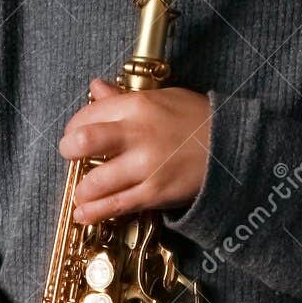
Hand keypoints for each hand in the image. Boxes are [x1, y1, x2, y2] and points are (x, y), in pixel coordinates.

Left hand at [58, 77, 211, 224]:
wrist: (232, 148)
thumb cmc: (197, 119)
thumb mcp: (161, 98)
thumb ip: (123, 97)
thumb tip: (95, 88)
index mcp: (138, 105)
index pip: (89, 115)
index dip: (73, 127)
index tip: (73, 134)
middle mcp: (138, 134)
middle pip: (84, 142)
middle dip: (69, 150)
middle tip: (71, 155)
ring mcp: (146, 166)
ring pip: (96, 181)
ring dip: (82, 189)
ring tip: (82, 191)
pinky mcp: (155, 192)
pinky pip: (116, 205)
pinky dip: (95, 212)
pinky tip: (84, 213)